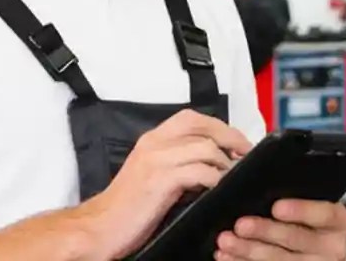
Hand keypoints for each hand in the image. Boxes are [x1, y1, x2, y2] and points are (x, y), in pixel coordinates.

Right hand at [74, 110, 252, 259]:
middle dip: (230, 137)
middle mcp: (154, 143)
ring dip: (225, 162)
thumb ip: (176, 161)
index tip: (237, 141)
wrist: (100, 227)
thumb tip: (212, 161)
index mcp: (152, 139)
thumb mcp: (153, 174)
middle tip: (246, 153)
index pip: (192, 118)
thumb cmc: (128, 206)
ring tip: (233, 175)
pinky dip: (216, 178)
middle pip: (202, 125)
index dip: (219, 127)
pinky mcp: (160, 180)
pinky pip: (199, 171)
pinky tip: (220, 187)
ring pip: (204, 147)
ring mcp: (156, 160)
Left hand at [215, 199, 345, 259]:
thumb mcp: (304, 205)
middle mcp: (333, 248)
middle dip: (265, 231)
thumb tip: (257, 179)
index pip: (326, 214)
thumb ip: (290, 194)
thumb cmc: (302, 220)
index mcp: (338, 222)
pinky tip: (227, 257)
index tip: (277, 207)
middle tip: (241, 225)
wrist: (307, 250)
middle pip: (297, 238)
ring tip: (226, 241)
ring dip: (248, 251)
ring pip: (281, 260)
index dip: (301, 210)